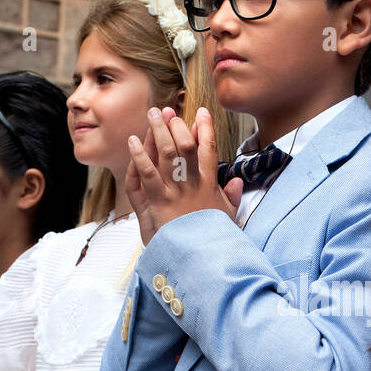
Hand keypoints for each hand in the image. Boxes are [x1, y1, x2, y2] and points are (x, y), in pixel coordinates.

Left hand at [127, 107, 241, 242]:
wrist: (201, 259)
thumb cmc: (212, 240)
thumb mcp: (227, 218)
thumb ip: (231, 197)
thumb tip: (236, 181)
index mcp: (210, 186)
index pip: (209, 150)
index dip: (205, 129)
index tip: (202, 112)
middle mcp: (193, 185)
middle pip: (186, 147)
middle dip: (177, 125)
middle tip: (168, 111)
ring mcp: (175, 192)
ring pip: (167, 155)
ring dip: (158, 132)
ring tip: (152, 115)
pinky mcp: (158, 203)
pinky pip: (147, 175)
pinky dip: (140, 157)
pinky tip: (134, 141)